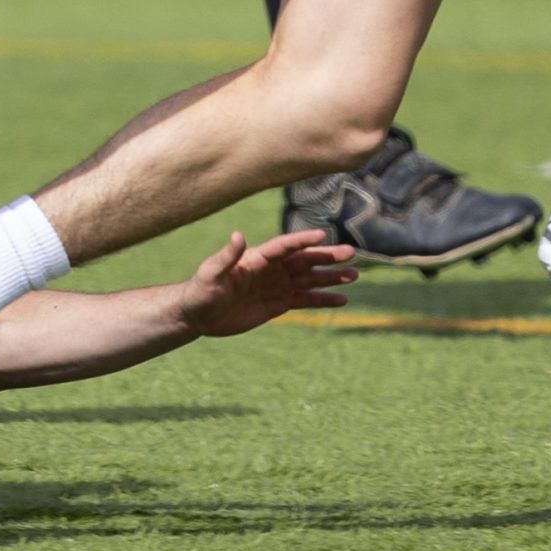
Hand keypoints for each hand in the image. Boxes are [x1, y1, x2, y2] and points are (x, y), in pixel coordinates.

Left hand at [175, 227, 356, 337]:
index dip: (302, 241)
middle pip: (303, 260)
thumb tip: (237, 235)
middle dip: (326, 256)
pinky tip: (341, 299)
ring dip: (330, 277)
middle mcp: (270, 269)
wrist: (197, 315)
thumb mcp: (211, 273)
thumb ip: (227, 256)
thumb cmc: (201, 290)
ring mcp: (276, 286)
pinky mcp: (278, 304)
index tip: (322, 236)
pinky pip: (305, 300)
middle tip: (350, 253)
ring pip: (309, 279)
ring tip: (353, 275)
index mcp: (256, 258)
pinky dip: (323, 299)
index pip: (284, 246)